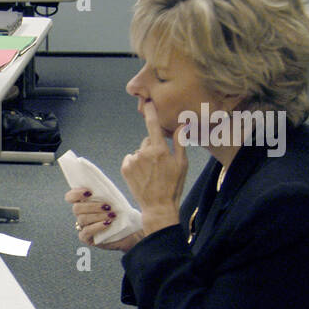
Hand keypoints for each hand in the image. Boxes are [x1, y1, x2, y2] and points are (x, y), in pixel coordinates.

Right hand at [65, 187, 142, 251]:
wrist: (129, 232)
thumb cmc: (122, 214)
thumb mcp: (116, 201)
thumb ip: (110, 192)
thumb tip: (114, 175)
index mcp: (84, 203)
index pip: (70, 197)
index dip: (76, 193)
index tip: (89, 192)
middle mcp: (81, 214)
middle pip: (76, 208)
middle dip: (92, 206)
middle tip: (108, 206)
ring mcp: (82, 227)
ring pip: (82, 219)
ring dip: (97, 216)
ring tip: (112, 215)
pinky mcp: (86, 238)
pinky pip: (86, 231)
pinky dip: (97, 226)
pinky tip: (107, 223)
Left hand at [121, 100, 185, 234]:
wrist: (158, 206)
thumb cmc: (173, 185)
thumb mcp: (182, 163)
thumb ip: (180, 142)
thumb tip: (182, 124)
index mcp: (159, 149)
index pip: (153, 125)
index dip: (151, 111)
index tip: (148, 102)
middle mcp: (143, 152)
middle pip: (148, 140)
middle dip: (153, 147)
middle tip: (160, 164)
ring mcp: (133, 160)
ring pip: (139, 151)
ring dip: (144, 157)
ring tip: (152, 172)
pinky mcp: (125, 168)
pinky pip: (131, 158)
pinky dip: (135, 163)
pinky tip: (143, 174)